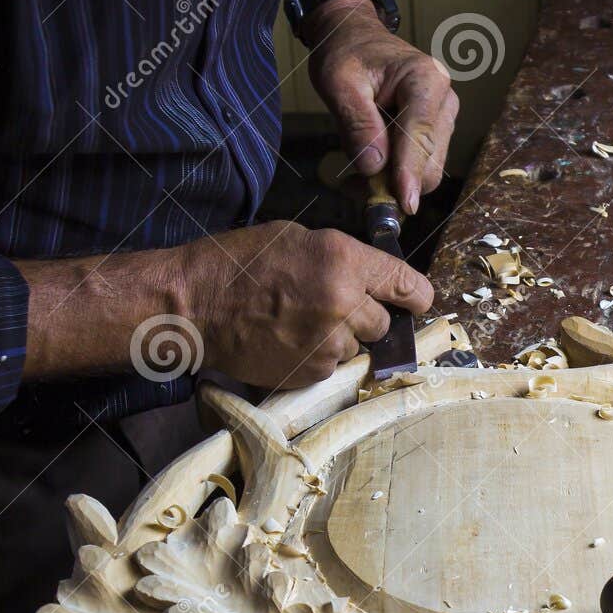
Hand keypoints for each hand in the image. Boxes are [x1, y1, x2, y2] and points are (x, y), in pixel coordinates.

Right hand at [176, 221, 432, 387]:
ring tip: (304, 322)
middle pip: (384, 323)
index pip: (408, 286)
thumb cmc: (240, 264)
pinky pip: (334, 366)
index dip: (415, 296)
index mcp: (345, 262)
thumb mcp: (298, 240)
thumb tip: (374, 278)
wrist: (196, 305)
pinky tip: (292, 339)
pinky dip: (320, 356)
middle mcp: (344, 304)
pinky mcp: (313, 372)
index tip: (415, 301)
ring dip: (342, 338)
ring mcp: (330, 343)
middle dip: (366, 316)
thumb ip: (343, 259)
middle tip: (333, 306)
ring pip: (359, 346)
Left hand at [304, 0, 457, 214]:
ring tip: (355, 175)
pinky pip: (421, 166)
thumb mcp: (338, 82)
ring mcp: (444, 118)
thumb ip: (357, 123)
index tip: (403, 203)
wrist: (356, 39)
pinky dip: (396, 175)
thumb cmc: (346, 54)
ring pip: (428, 170)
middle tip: (353, 186)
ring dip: (393, 181)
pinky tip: (370, 165)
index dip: (410, 172)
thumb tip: (375, 167)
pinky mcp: (437, 132)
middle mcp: (444, 100)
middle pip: (431, 162)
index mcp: (425, 79)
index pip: (420, 135)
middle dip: (397, 182)